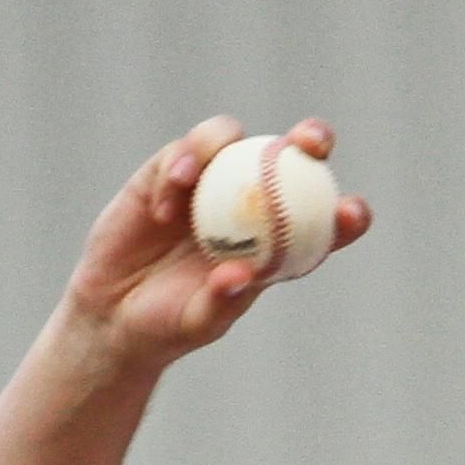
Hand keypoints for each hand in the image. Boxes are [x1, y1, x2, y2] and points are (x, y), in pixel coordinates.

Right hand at [61, 116, 372, 372]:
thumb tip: (239, 272)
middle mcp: (252, 204)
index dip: (347, 214)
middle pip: (293, 159)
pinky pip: (182, 154)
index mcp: (279, 245)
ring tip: (185, 181)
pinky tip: (162, 206)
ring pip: (233, 140)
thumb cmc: (169, 324)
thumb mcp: (198, 321)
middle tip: (310, 143)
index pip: (326, 223)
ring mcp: (211, 183)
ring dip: (219, 146)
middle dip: (311, 140)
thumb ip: (222, 300)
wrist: (113, 313)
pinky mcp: (169, 172)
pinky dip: (176, 169)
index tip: (351, 213)